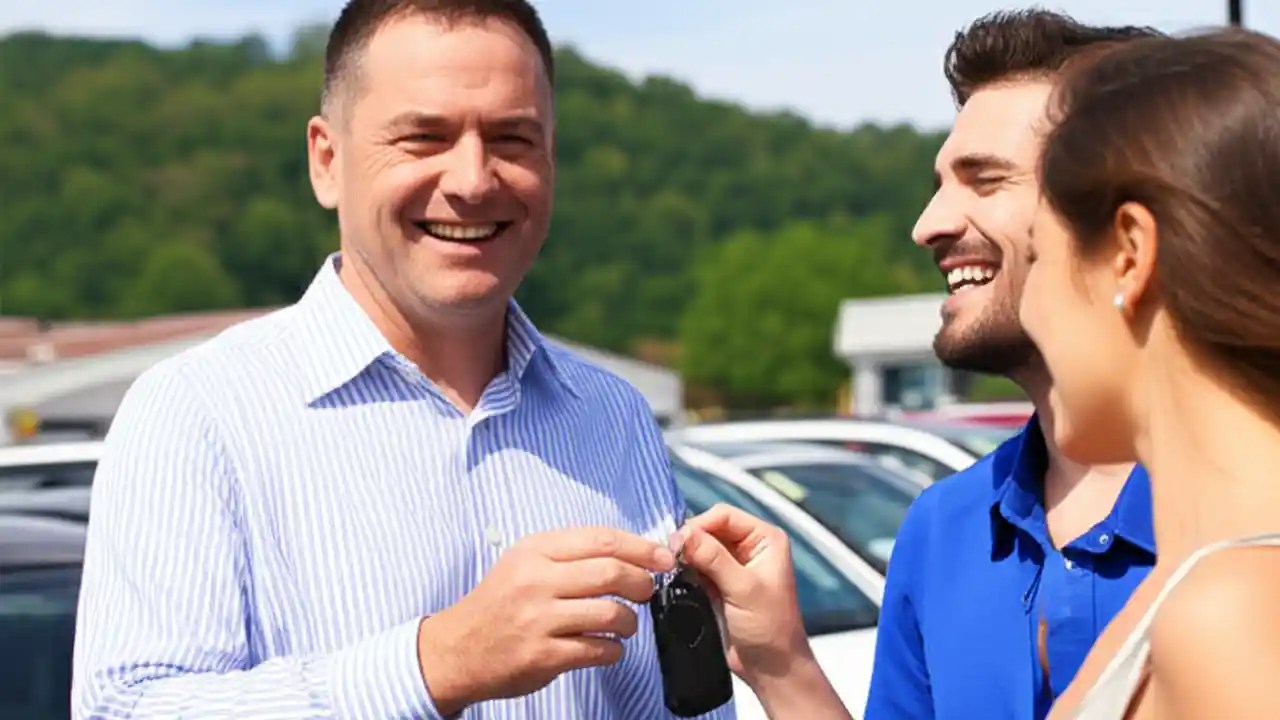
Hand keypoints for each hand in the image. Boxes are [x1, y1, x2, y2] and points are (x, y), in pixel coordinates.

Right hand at [417, 526, 675, 714]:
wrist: (457, 649)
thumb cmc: (500, 603)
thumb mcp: (525, 562)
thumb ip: (570, 554)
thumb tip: (631, 552)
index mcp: (535, 551)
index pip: (601, 539)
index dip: (640, 547)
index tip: (663, 557)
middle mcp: (536, 581)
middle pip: (611, 572)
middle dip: (642, 582)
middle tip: (648, 591)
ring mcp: (539, 620)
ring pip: (611, 612)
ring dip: (630, 620)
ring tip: (625, 624)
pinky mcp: (543, 656)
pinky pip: (598, 649)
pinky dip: (614, 649)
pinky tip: (608, 646)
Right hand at [676, 503, 812, 685]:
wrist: (770, 668)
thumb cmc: (770, 629)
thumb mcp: (743, 589)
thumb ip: (713, 558)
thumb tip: (683, 534)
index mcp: (765, 539)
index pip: (723, 515)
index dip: (699, 526)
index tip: (679, 544)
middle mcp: (749, 547)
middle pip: (708, 529)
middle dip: (689, 542)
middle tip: (672, 559)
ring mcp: (732, 566)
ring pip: (699, 548)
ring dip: (685, 558)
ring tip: (673, 571)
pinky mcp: (718, 584)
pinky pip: (695, 568)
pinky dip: (684, 572)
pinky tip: (678, 581)